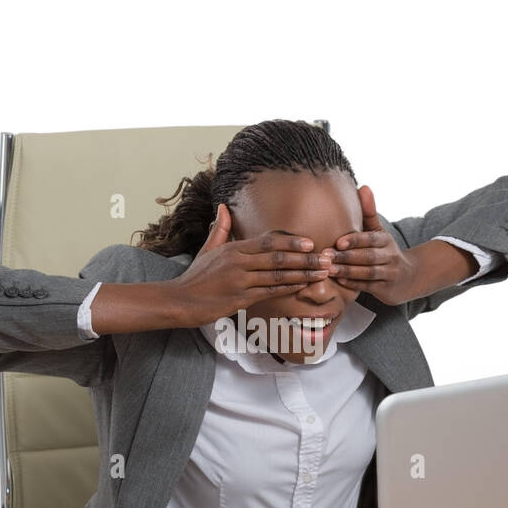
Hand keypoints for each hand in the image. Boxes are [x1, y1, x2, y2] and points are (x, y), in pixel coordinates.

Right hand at [166, 202, 333, 325]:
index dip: (291, 242)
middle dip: (306, 258)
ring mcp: (240, 282)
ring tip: (323, 273)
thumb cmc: (196, 276)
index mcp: (234, 249)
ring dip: (304, 274)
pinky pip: (269, 293)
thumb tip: (222, 206)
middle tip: (327, 259)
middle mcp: (239, 263)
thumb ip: (220, 229)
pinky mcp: (240, 300)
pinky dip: (288, 289)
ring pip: (278, 276)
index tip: (310, 243)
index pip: (268, 241)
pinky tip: (303, 287)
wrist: (180, 301)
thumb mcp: (207, 249)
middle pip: (278, 258)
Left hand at [330, 185, 418, 304]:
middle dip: (347, 256)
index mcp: (386, 240)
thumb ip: (369, 212)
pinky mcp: (385, 290)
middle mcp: (390, 256)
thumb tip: (363, 187)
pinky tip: (339, 280)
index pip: (371, 239)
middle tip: (326, 256)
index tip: (338, 242)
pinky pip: (368, 286)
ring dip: (348, 271)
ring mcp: (389, 274)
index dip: (355, 240)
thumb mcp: (379, 232)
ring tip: (329, 269)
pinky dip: (354, 283)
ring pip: (368, 273)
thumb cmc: (385, 251)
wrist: (409, 277)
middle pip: (368, 256)